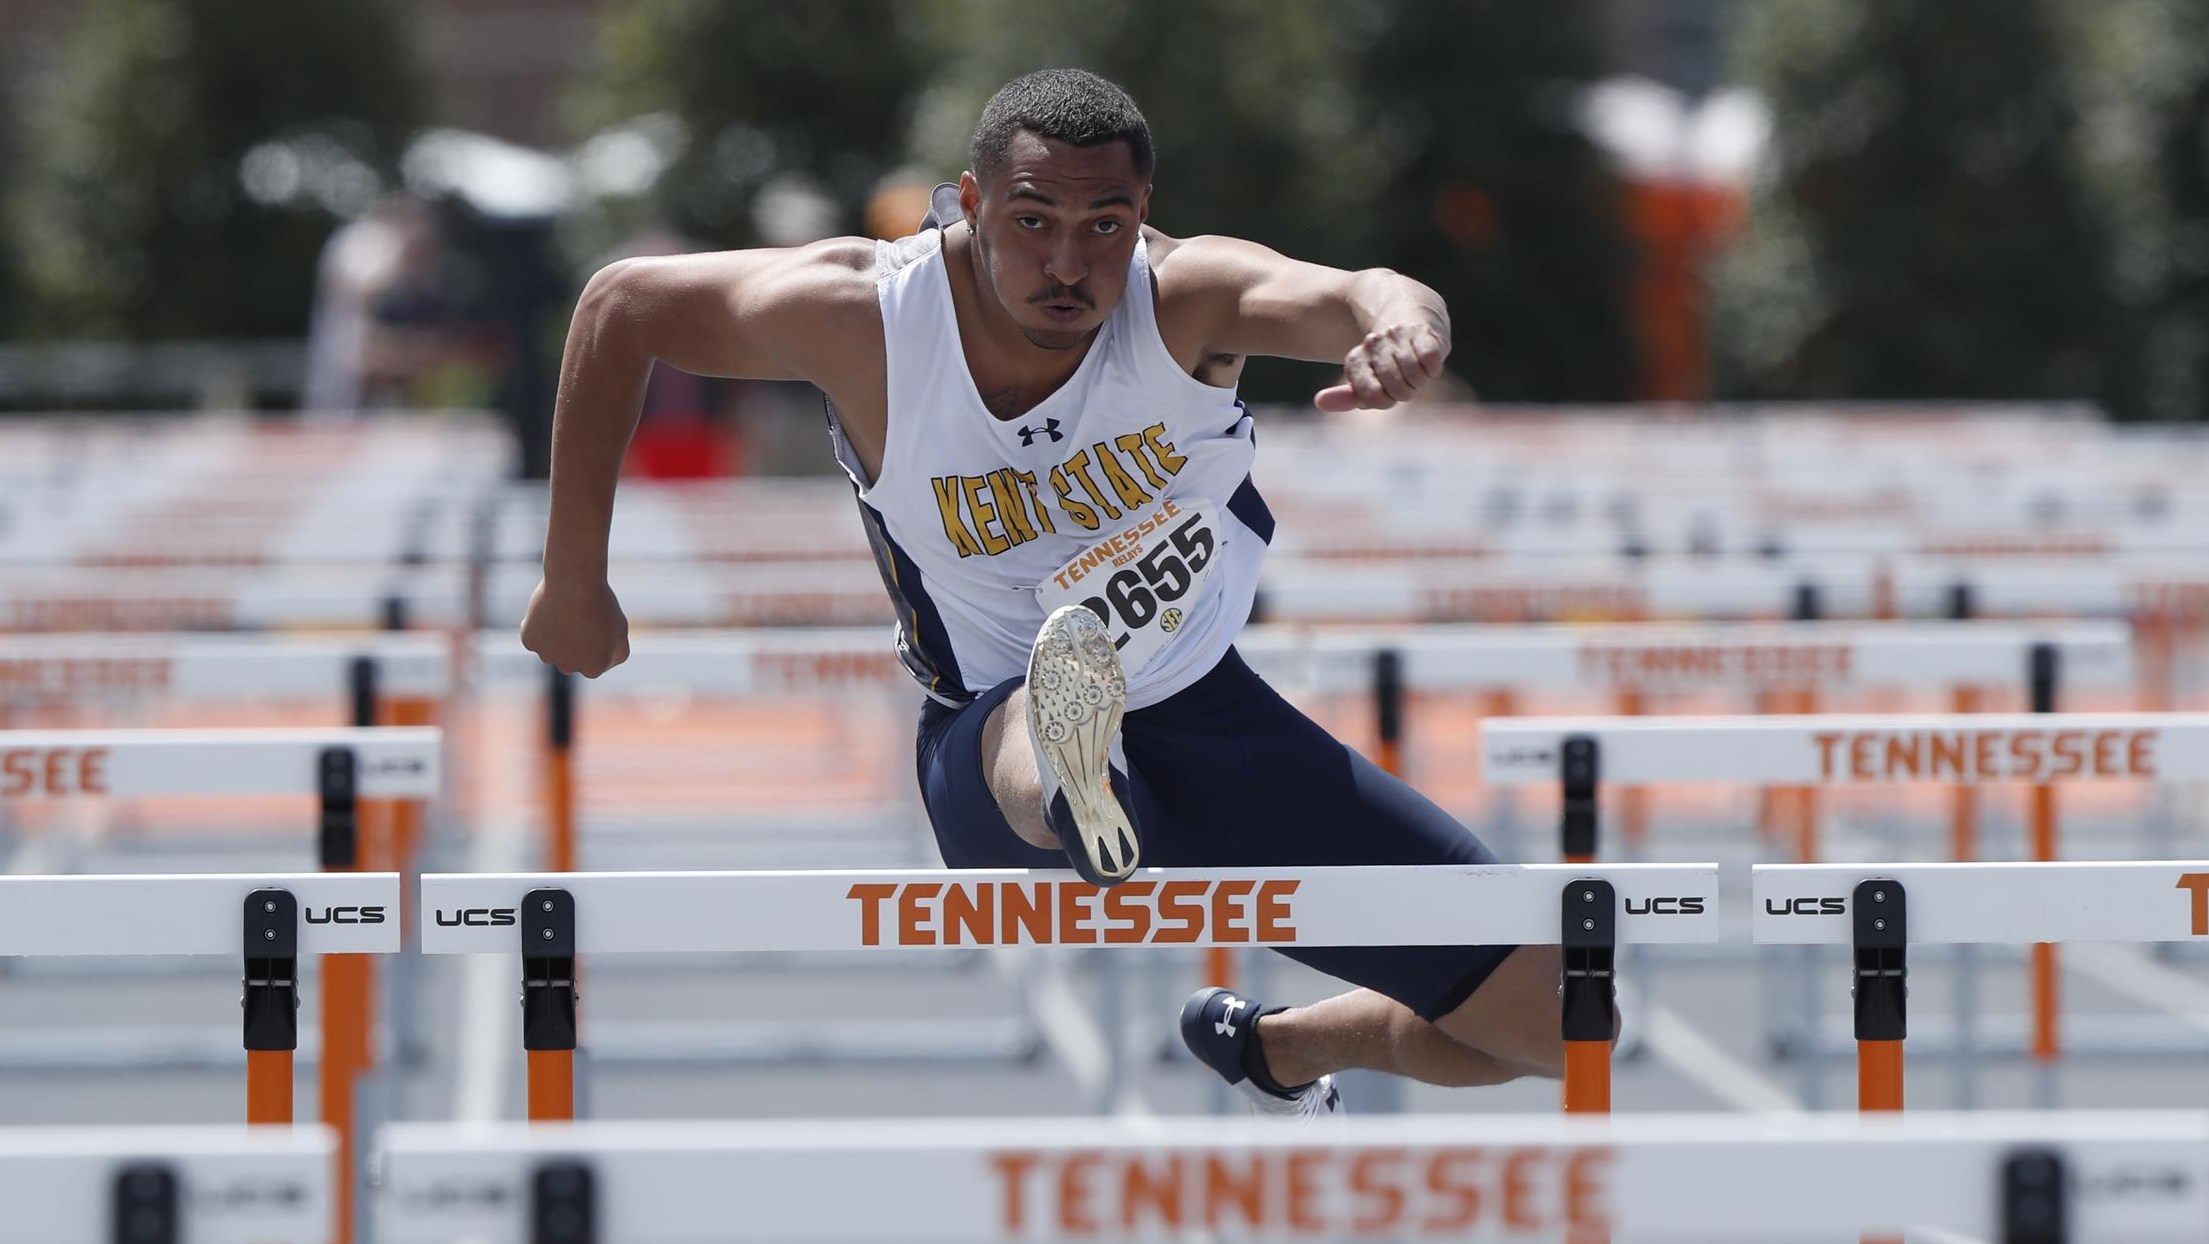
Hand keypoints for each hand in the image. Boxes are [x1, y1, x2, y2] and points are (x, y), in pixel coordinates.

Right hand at [519, 576, 630, 677]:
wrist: (575, 581)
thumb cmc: (601, 604)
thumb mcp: (620, 630)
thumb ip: (616, 654)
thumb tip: (603, 664)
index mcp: (593, 669)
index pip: (594, 661)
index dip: (598, 640)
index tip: (598, 623)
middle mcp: (569, 668)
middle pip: (572, 657)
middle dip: (576, 640)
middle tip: (580, 618)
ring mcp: (547, 656)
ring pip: (552, 648)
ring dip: (557, 635)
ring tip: (565, 614)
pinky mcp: (529, 641)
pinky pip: (535, 636)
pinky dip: (540, 625)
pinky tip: (549, 611)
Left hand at [1314, 322, 1448, 411]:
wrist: (1408, 307)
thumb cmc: (1389, 355)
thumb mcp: (1366, 378)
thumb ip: (1348, 396)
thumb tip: (1319, 402)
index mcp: (1357, 358)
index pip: (1371, 396)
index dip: (1384, 399)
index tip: (1386, 388)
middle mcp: (1375, 344)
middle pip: (1395, 390)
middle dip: (1404, 392)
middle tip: (1404, 379)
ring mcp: (1399, 336)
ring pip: (1413, 377)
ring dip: (1419, 381)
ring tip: (1416, 370)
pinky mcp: (1424, 332)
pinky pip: (1429, 361)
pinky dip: (1431, 368)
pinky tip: (1428, 362)